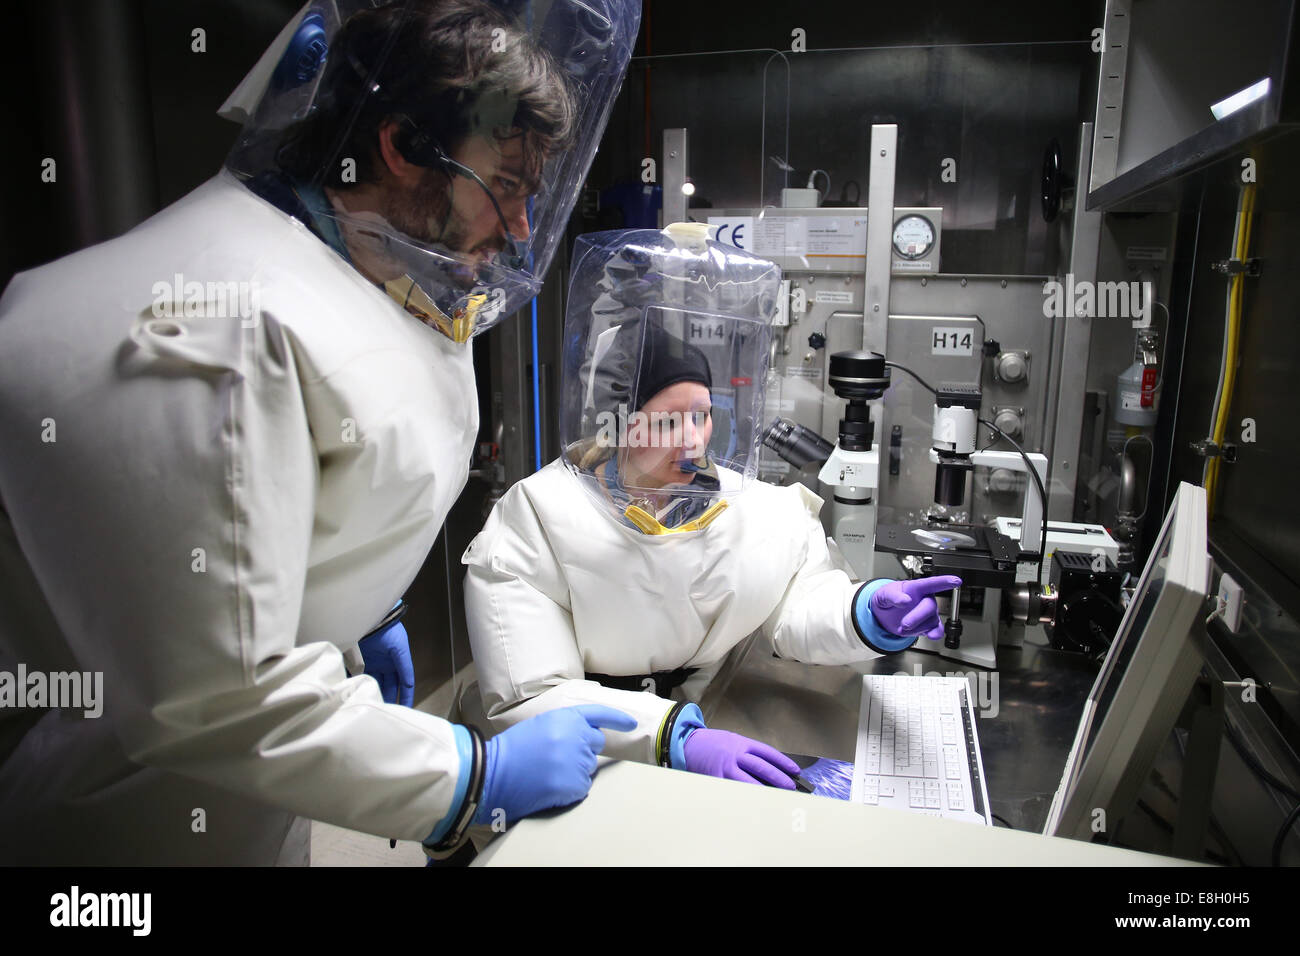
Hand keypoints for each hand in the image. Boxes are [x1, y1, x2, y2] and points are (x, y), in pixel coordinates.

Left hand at [358, 621, 414, 706]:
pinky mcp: (362, 660)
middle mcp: (388, 664)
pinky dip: (359, 683)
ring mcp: (375, 663)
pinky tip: (357, 692)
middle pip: (390, 686)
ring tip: (373, 706)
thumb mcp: (399, 648)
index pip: (405, 683)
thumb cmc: (389, 630)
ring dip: (375, 694)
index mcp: (399, 662)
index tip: (406, 709)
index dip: (407, 696)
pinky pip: (360, 675)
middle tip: (387, 711)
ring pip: (376, 683)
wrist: (373, 618)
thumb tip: (408, 684)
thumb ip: (403, 666)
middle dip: (389, 699)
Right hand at [472, 705, 636, 825]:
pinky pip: (582, 789)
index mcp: (566, 718)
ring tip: (546, 772)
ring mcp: (576, 761)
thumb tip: (588, 737)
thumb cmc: (512, 751)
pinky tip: (549, 786)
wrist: (493, 774)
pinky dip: (569, 791)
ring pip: (588, 768)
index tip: (631, 724)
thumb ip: (567, 727)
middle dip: (583, 751)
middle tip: (556, 757)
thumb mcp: (541, 725)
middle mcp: (575, 736)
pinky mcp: (574, 785)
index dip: (617, 719)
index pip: (599, 715)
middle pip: (595, 745)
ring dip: (573, 772)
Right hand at [683, 728, 800, 787]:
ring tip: (777, 797)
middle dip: (779, 777)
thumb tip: (767, 767)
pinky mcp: (717, 778)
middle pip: (762, 767)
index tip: (794, 770)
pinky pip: (734, 789)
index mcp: (742, 743)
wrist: (689, 744)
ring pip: (749, 781)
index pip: (767, 752)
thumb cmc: (712, 743)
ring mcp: (726, 767)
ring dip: (765, 790)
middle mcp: (735, 754)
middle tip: (790, 786)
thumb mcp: (732, 740)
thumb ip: (747, 752)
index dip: (783, 762)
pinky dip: (745, 796)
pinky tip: (754, 803)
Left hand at [868, 575, 962, 640]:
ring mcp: (929, 613)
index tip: (956, 581)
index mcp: (916, 587)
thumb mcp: (884, 594)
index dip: (944, 581)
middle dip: (916, 617)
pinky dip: (935, 633)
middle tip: (904, 624)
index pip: (932, 583)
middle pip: (929, 606)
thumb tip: (905, 600)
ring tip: (902, 627)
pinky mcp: (928, 625)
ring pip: (930, 621)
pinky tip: (931, 635)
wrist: (885, 614)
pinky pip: (937, 630)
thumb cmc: (888, 598)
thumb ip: (892, 595)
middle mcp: (926, 599)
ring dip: (916, 628)